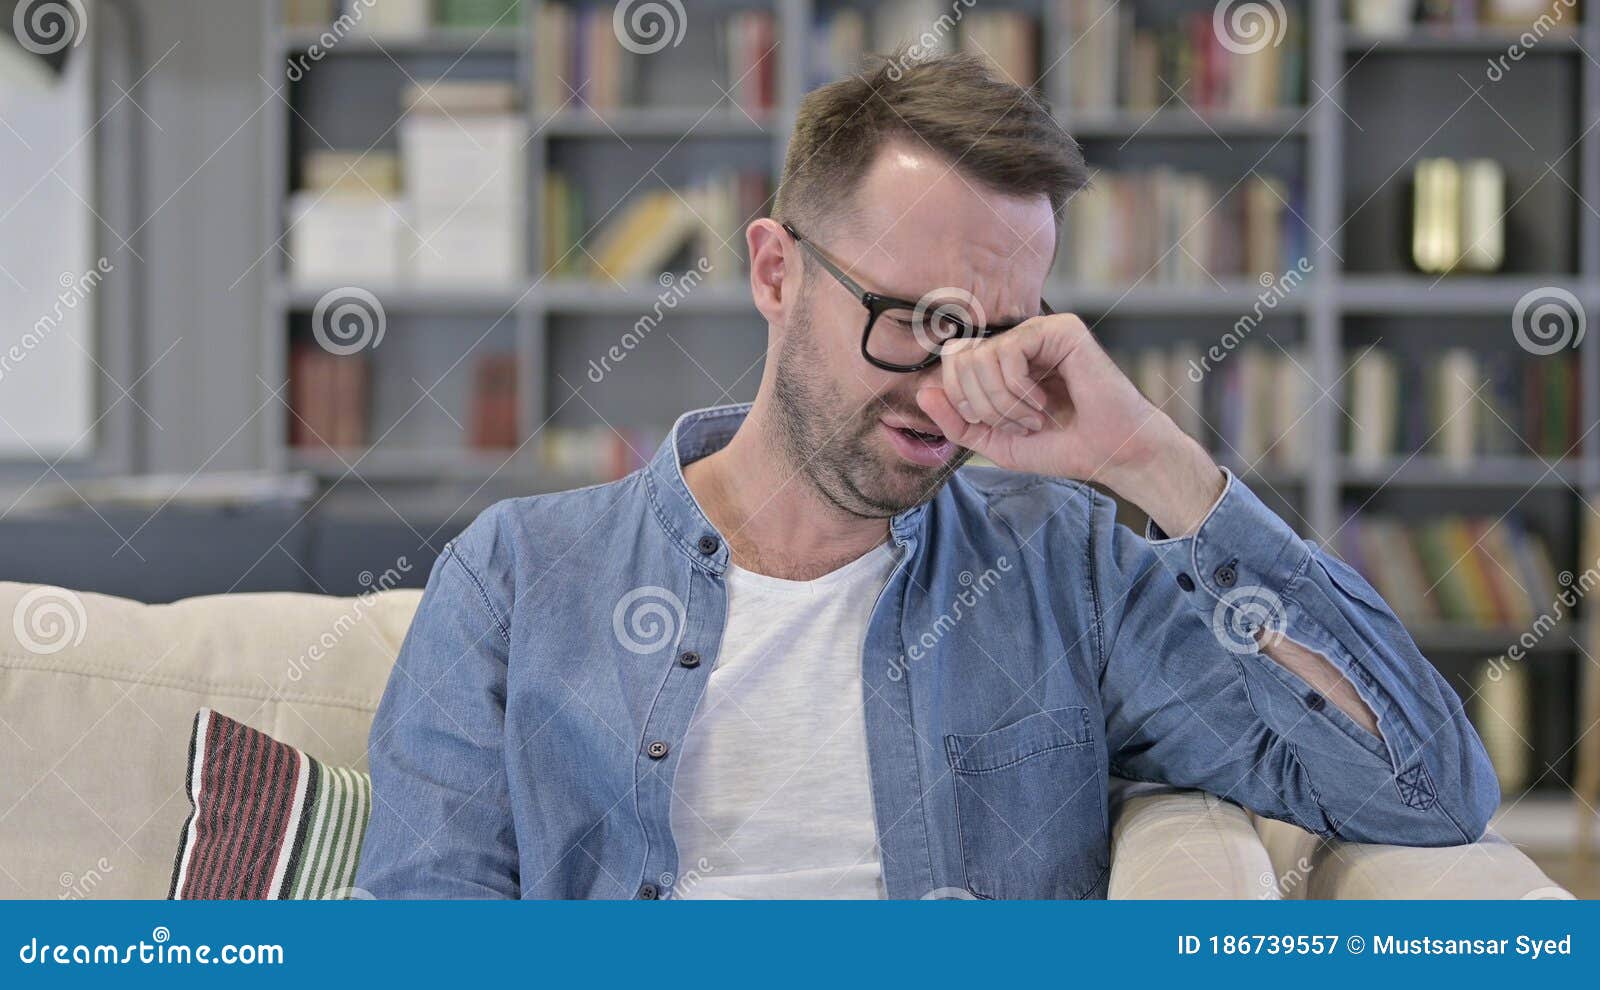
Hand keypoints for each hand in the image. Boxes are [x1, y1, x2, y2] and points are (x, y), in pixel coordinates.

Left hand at [915, 313, 1225, 536]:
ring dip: (1001, 401)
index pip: (952, 363)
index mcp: (1002, 361)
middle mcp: (1019, 340)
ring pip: (981, 356)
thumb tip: (922, 391)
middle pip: (960, 357)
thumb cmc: (1061, 446)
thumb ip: (957, 421)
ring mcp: (1039, 331)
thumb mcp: (996, 441)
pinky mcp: (1059, 328)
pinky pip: (1008, 350)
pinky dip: (1018, 389)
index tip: (996, 425)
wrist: (1110, 452)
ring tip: (1033, 418)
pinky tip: (1044, 404)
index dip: (961, 401)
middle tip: (1017, 424)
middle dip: (981, 403)